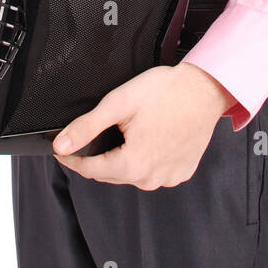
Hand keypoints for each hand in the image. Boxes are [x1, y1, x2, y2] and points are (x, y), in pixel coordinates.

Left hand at [52, 62, 236, 188]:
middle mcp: (151, 178)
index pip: (89, 170)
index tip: (62, 152)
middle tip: (94, 135)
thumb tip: (61, 146)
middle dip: (96, 158)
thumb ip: (87, 127)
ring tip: (126, 133)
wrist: (205, 89)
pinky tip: (149, 139)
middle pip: (110, 173)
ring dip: (122, 159)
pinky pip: (153, 172)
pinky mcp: (181, 172)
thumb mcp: (119, 104)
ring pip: (131, 174)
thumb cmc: (166, 92)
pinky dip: (145, 160)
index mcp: (132, 164)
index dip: (72, 159)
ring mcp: (168, 178)